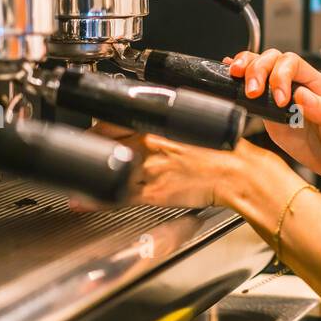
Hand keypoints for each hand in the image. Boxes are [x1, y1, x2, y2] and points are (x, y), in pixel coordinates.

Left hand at [83, 122, 301, 211]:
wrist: (240, 173)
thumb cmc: (224, 149)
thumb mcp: (194, 122)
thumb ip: (169, 121)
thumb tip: (152, 118)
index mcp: (159, 123)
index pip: (112, 119)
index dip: (98, 126)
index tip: (94, 132)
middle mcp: (150, 142)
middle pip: (102, 140)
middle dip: (89, 146)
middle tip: (86, 152)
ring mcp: (150, 168)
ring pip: (106, 167)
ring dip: (89, 173)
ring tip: (80, 180)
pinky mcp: (154, 192)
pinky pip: (118, 196)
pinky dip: (97, 200)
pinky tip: (84, 202)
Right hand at [228, 49, 320, 185]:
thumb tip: (302, 95)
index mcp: (320, 87)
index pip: (294, 63)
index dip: (281, 75)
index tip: (281, 100)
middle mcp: (300, 89)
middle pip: (274, 60)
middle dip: (258, 70)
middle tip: (253, 91)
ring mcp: (285, 103)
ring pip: (262, 72)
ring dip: (246, 70)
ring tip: (235, 77)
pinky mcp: (275, 119)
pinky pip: (256, 98)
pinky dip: (241, 84)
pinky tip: (230, 78)